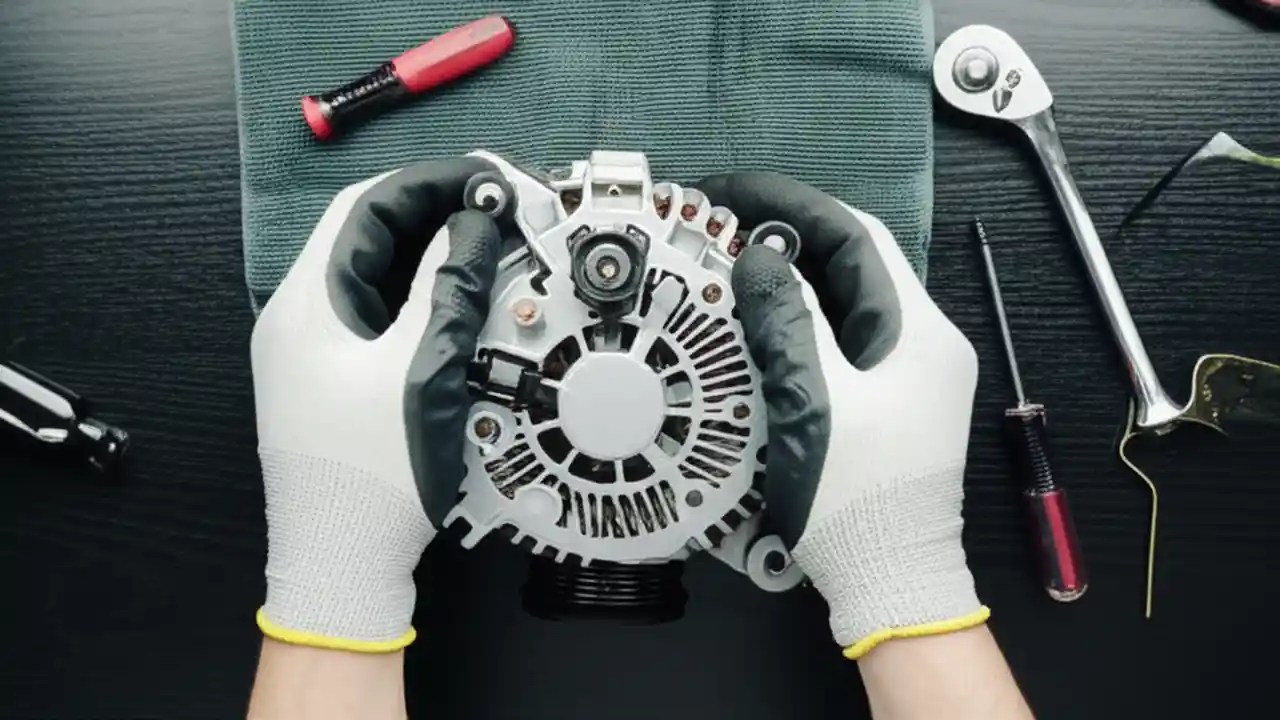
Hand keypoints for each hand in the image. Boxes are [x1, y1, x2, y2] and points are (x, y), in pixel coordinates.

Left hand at [250, 157, 498, 651]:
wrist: (339, 565)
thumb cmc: (375, 476)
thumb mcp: (423, 370)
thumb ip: (449, 287)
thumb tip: (473, 223)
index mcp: (307, 305)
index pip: (367, 208)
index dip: (431, 182)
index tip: (489, 177)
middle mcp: (299, 319)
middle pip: (367, 235)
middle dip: (433, 210)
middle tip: (498, 205)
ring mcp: (311, 351)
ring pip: (373, 273)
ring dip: (428, 251)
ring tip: (488, 241)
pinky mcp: (329, 378)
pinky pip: (375, 313)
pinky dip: (418, 293)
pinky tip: (459, 293)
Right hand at [698, 172, 986, 658]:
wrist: (891, 585)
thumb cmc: (855, 498)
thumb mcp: (814, 403)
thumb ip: (787, 322)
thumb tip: (760, 257)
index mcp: (918, 333)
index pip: (858, 238)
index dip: (794, 205)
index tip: (733, 192)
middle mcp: (923, 344)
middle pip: (855, 265)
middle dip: (789, 235)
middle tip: (721, 223)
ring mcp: (910, 376)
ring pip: (847, 301)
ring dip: (793, 276)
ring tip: (730, 259)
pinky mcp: (891, 404)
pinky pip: (843, 340)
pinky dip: (801, 319)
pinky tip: (758, 318)